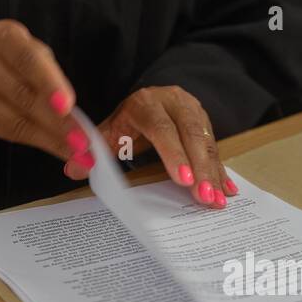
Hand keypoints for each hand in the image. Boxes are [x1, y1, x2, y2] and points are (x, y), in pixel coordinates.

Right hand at [0, 19, 93, 171]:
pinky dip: (38, 143)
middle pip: (23, 97)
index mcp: (2, 39)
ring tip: (76, 152)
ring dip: (50, 140)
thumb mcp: (30, 49)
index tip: (68, 106)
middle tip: (83, 141)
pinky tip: (57, 149)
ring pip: (16, 121)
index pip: (27, 61)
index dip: (49, 84)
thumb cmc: (11, 56)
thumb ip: (50, 73)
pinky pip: (9, 134)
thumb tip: (71, 112)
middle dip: (58, 122)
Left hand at [68, 85, 236, 208]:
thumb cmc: (128, 122)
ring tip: (218, 201)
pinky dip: (221, 171)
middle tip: (205, 198)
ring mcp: (195, 111)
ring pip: (208, 142)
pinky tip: (228, 190)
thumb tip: (73, 170)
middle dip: (200, 169)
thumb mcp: (111, 132)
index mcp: (147, 102)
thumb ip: (95, 149)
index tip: (182, 180)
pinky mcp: (207, 123)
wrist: (149, 100)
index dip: (174, 154)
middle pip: (191, 135)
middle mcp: (175, 102)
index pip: (162, 128)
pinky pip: (216, 148)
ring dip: (214, 173)